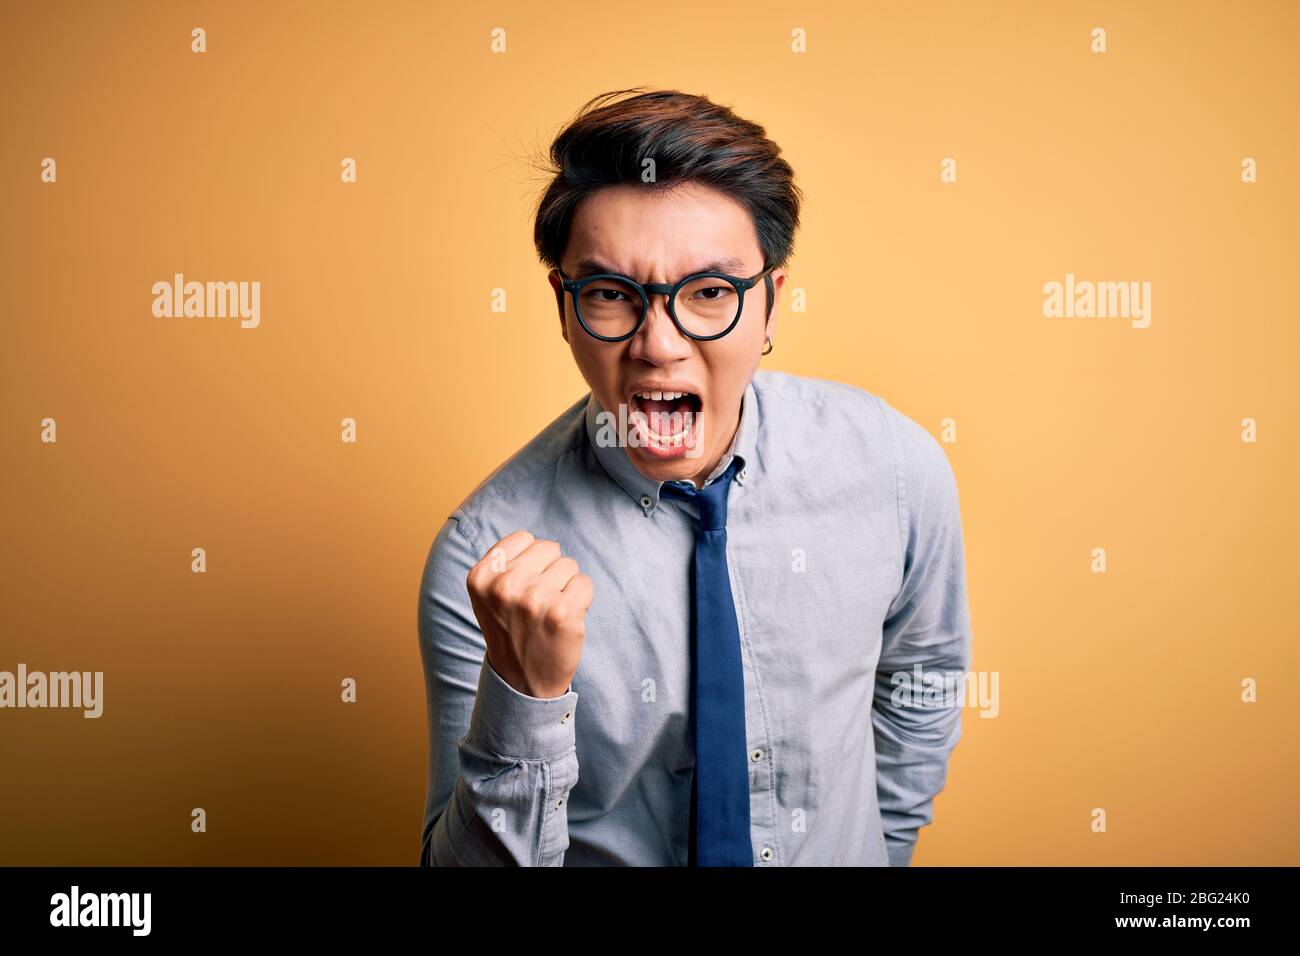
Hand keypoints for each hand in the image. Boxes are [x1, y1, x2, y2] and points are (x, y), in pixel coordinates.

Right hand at [466, 530, 593, 699]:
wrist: (522, 682)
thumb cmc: (511, 630)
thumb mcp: (489, 594)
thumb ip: (504, 562)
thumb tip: (538, 541)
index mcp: (481, 577)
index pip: (524, 538)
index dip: (530, 561)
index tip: (522, 586)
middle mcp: (504, 586)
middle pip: (549, 548)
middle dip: (549, 571)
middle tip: (538, 603)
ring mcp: (534, 599)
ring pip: (569, 564)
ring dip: (565, 586)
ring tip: (549, 612)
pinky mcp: (563, 613)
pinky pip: (585, 583)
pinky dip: (582, 599)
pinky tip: (565, 619)